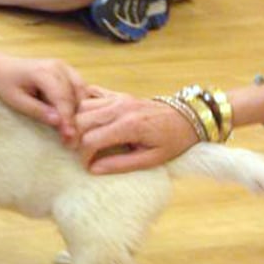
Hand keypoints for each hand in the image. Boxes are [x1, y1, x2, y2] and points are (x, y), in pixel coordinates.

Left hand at [0, 54, 86, 144]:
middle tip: (70, 139)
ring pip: (81, 91)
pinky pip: (79, 88)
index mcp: (43, 72)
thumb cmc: (5, 84)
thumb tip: (58, 122)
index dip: (67, 119)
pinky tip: (69, 117)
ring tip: (69, 130)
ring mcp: (64, 67)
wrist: (1, 67)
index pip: (62, 98)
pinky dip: (77, 102)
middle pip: (75, 95)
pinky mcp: (67, 71)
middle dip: (74, 117)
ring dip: (79, 110)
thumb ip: (37, 111)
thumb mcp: (16, 101)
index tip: (69, 137)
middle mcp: (58, 66)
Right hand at [74, 86, 199, 173]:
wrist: (189, 118)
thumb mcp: (152, 159)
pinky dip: (82, 105)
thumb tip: (93, 169)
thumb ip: (121, 164)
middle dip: (74, 138)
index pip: (91, 140)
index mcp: (129, 126)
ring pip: (81, 107)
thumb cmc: (173, 141)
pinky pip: (91, 94)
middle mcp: (120, 108)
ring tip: (80, 138)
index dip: (83, 155)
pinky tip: (84, 118)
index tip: (86, 165)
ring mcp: (117, 98)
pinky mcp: (117, 94)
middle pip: (81, 121)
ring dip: (76, 123)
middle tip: (77, 152)